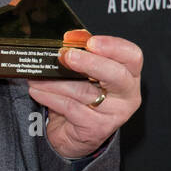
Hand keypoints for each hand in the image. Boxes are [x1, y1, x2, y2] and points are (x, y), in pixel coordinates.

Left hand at [27, 33, 142, 158]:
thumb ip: (84, 53)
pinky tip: (37, 91)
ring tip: (38, 75)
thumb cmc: (82, 97)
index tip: (91, 42)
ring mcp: (114, 114)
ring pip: (84, 92)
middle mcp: (127, 95)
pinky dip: (50, 97)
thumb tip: (71, 37)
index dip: (113, 46)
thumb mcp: (86, 73)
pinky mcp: (96, 128)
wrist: (74, 133)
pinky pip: (70, 108)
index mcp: (129, 75)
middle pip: (115, 75)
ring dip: (56, 81)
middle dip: (89, 62)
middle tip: (66, 55)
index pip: (132, 56)